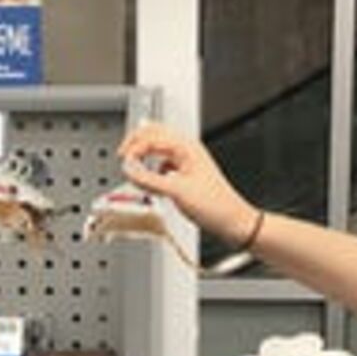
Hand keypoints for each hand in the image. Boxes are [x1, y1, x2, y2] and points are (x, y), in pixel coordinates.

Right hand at [117, 123, 260, 245]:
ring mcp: (187, 162)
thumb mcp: (176, 191)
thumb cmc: (215, 205)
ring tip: (136, 170)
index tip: (124, 162)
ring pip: (158, 149)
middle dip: (136, 144)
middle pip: (154, 134)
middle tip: (124, 158)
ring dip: (144, 157)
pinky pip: (164, 165)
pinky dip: (153, 171)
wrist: (233, 222)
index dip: (134, 147)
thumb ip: (148, 179)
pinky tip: (152, 184)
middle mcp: (187, 150)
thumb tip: (128, 170)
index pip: (151, 136)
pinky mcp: (186, 175)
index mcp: (186, 147)